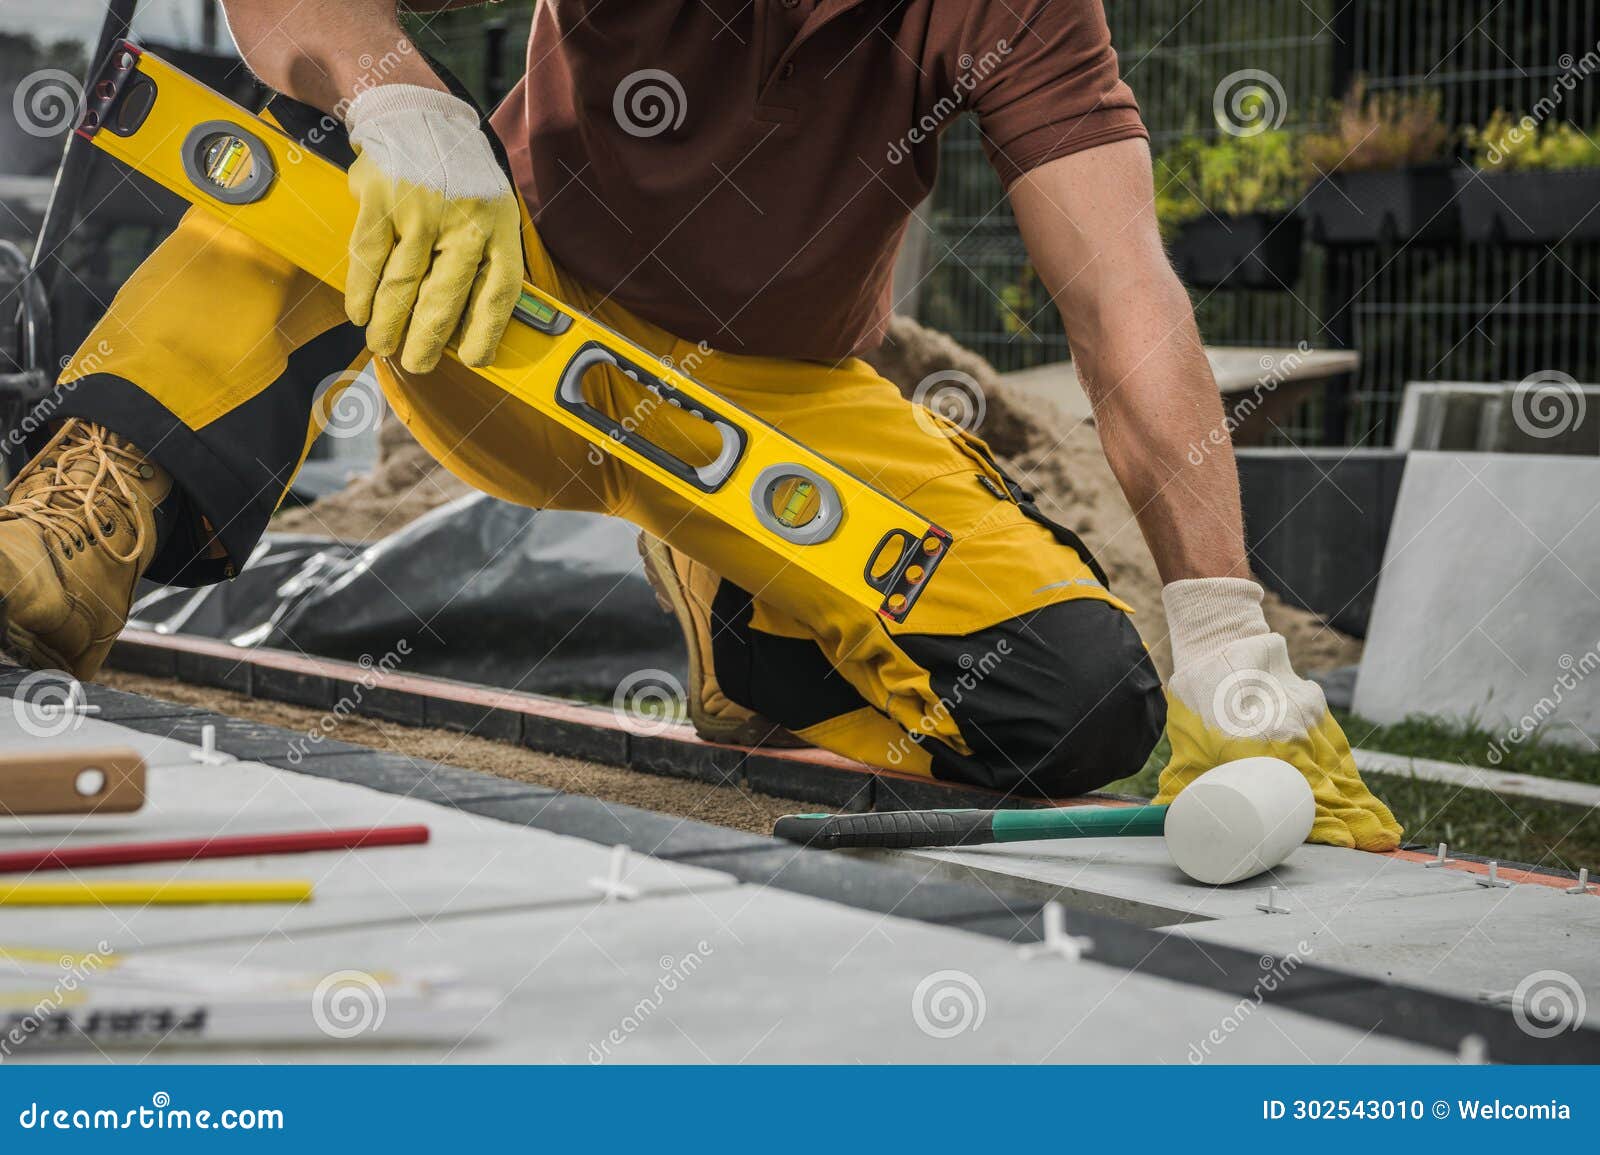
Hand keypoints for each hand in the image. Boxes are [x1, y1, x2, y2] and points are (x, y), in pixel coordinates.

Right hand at [343, 84, 522, 372]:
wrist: (419, 115)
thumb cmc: (460, 177)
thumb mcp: (493, 210)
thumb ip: (488, 258)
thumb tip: (476, 327)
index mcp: (499, 227)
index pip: (499, 292)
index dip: (486, 332)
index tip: (474, 361)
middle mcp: (463, 221)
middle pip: (444, 297)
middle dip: (427, 341)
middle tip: (417, 364)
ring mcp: (420, 210)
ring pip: (401, 285)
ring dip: (389, 324)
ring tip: (383, 346)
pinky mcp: (381, 200)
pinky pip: (368, 259)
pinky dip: (361, 292)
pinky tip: (359, 313)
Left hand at [1153, 578, 1401, 851]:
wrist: (1222, 641)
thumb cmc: (1199, 697)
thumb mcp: (1186, 742)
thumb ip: (1182, 783)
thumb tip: (1163, 816)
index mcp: (1257, 748)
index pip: (1300, 794)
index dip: (1325, 821)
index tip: (1343, 843)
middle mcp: (1289, 736)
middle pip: (1329, 786)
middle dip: (1354, 818)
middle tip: (1377, 845)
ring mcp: (1307, 720)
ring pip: (1339, 767)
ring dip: (1359, 800)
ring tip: (1382, 833)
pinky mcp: (1316, 707)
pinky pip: (1337, 746)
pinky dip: (1348, 772)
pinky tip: (1361, 794)